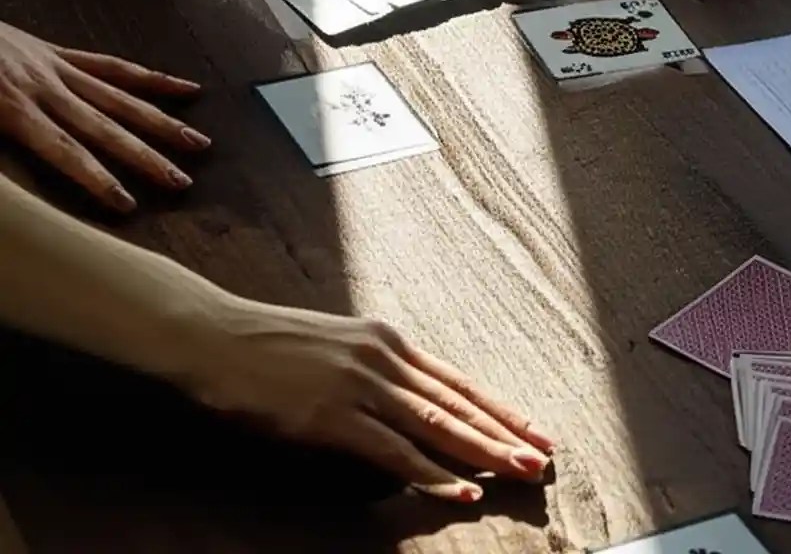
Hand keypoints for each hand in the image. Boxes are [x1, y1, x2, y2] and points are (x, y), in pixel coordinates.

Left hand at [0, 20, 207, 212]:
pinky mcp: (59, 55)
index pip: (65, 151)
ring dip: (161, 124)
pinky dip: (150, 79)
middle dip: (145, 157)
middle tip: (181, 181)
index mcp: (13, 109)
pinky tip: (187, 89)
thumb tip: (2, 193)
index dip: (97, 178)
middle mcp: (45, 90)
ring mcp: (58, 70)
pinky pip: (111, 67)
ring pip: (118, 100)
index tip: (127, 205)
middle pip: (104, 129)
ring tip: (198, 145)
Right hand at [183, 297, 554, 502]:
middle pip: (458, 403)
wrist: (211, 335)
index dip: (499, 407)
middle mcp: (384, 358)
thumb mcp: (334, 346)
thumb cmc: (266, 344)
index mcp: (388, 341)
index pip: (457, 381)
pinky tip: (460, 490)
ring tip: (520, 473)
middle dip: (506, 433)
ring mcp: (360, 386)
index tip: (532, 428)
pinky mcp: (332, 416)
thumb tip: (406, 399)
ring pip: (437, 426)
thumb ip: (374, 370)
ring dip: (484, 453)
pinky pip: (394, 451)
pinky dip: (432, 473)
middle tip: (543, 458)